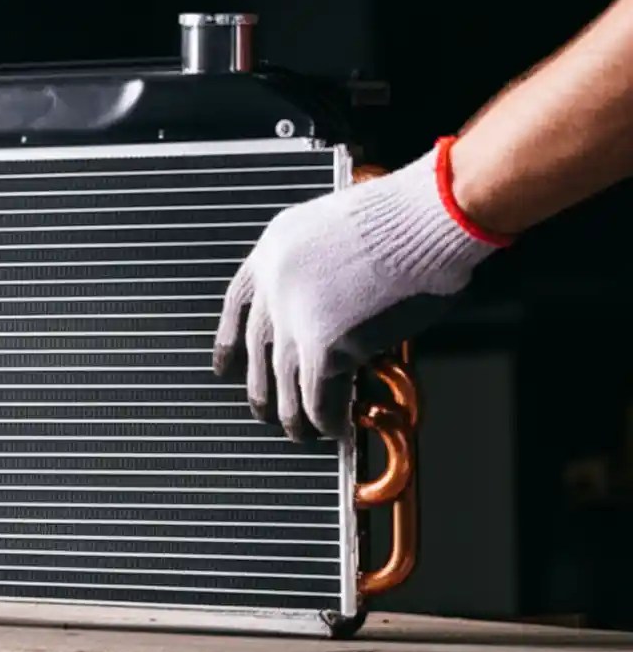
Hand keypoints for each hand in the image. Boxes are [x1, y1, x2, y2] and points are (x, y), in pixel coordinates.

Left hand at [212, 138, 509, 440]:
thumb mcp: (338, 229)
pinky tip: (334, 432)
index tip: (224, 366)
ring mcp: (294, 314)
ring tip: (300, 434)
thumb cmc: (405, 218)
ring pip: (283, 380)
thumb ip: (320, 266)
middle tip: (262, 410)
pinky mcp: (322, 343)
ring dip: (291, 414)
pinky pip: (317, 395)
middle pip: (258, 347)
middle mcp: (274, 282)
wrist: (426, 218)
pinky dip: (325, 419)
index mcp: (273, 247)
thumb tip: (329, 308)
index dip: (230, 340)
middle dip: (259, 386)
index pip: (237, 303)